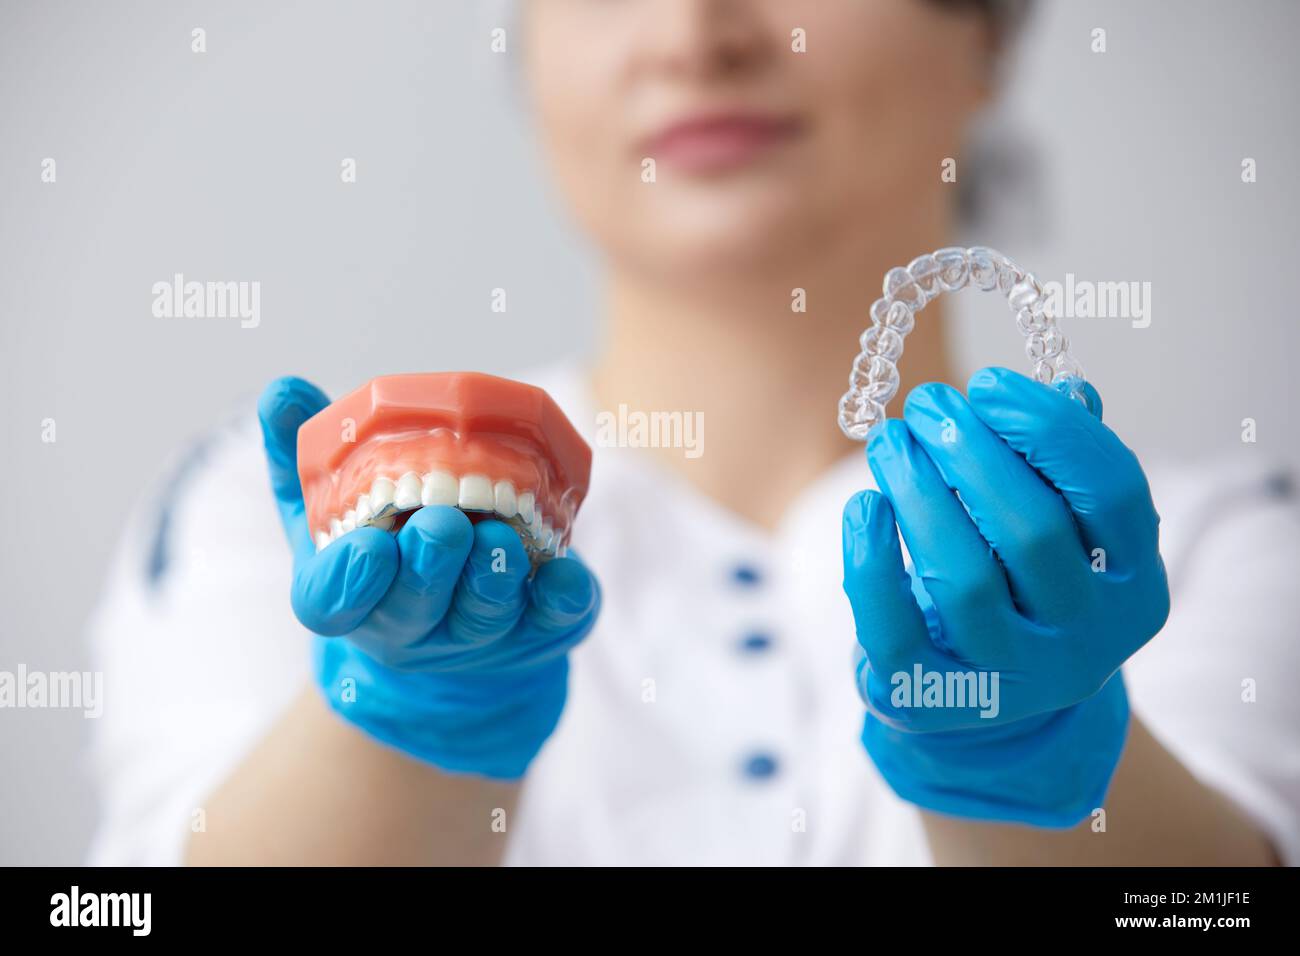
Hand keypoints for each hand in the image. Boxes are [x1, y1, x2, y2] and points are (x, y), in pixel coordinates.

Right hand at [257, 376, 600, 779]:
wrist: (451, 624)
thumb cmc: (380, 546)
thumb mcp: (330, 508)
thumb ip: (303, 455)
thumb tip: (281, 390)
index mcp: (349, 595)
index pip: (333, 601)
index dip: (350, 579)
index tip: (369, 546)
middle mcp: (409, 626)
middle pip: (415, 607)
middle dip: (430, 567)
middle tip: (444, 524)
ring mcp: (474, 638)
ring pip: (482, 613)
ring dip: (492, 576)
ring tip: (500, 535)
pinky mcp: (537, 633)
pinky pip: (552, 622)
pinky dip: (562, 598)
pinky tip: (569, 573)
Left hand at [842, 367, 1169, 826]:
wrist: (979, 699)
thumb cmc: (1019, 587)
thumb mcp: (1061, 532)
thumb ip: (1065, 466)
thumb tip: (1068, 388)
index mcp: (1136, 587)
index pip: (1112, 492)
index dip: (1050, 428)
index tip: (987, 383)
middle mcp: (1086, 642)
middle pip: (1031, 531)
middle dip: (970, 453)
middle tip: (924, 404)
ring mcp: (1012, 680)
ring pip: (964, 579)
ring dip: (918, 494)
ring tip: (889, 442)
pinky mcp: (931, 702)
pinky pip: (895, 629)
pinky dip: (872, 560)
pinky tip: (864, 504)